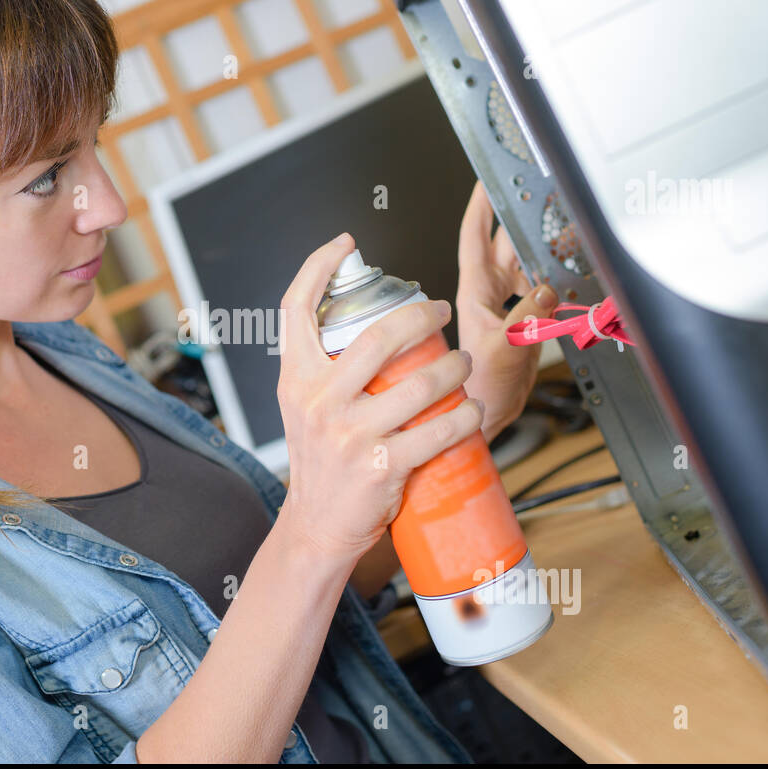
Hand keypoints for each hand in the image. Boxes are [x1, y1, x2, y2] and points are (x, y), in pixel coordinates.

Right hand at [276, 233, 481, 562]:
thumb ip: (323, 368)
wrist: (316, 525)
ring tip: (465, 365)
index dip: (319, 267)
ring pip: (420, 382)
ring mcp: (350, 434)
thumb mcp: (303, 406)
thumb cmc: (320, 461)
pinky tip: (472, 409)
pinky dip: (464, 415)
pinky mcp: (382, 465)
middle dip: (421, 315)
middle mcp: (318, 401)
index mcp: (296, 379)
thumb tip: (366, 323)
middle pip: (378, 336)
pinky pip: (438, 429)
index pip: (296, 308)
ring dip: (456, 367)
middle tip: (440, 310)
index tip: (344, 243)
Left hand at [455, 181, 557, 441]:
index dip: (480, 205)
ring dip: (544, 251)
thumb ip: (526, 317)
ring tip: (564, 235)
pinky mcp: (526, 319)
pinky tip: (570, 277)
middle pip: (507, 243)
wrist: (488, 411)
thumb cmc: (478, 384)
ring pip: (528, 264)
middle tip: (542, 197)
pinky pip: (544, 289)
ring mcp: (509, 304)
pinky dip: (557, 280)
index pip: (475, 235)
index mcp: (475, 289)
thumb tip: (545, 290)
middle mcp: (490, 291)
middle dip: (522, 219)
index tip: (486, 179)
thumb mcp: (503, 347)